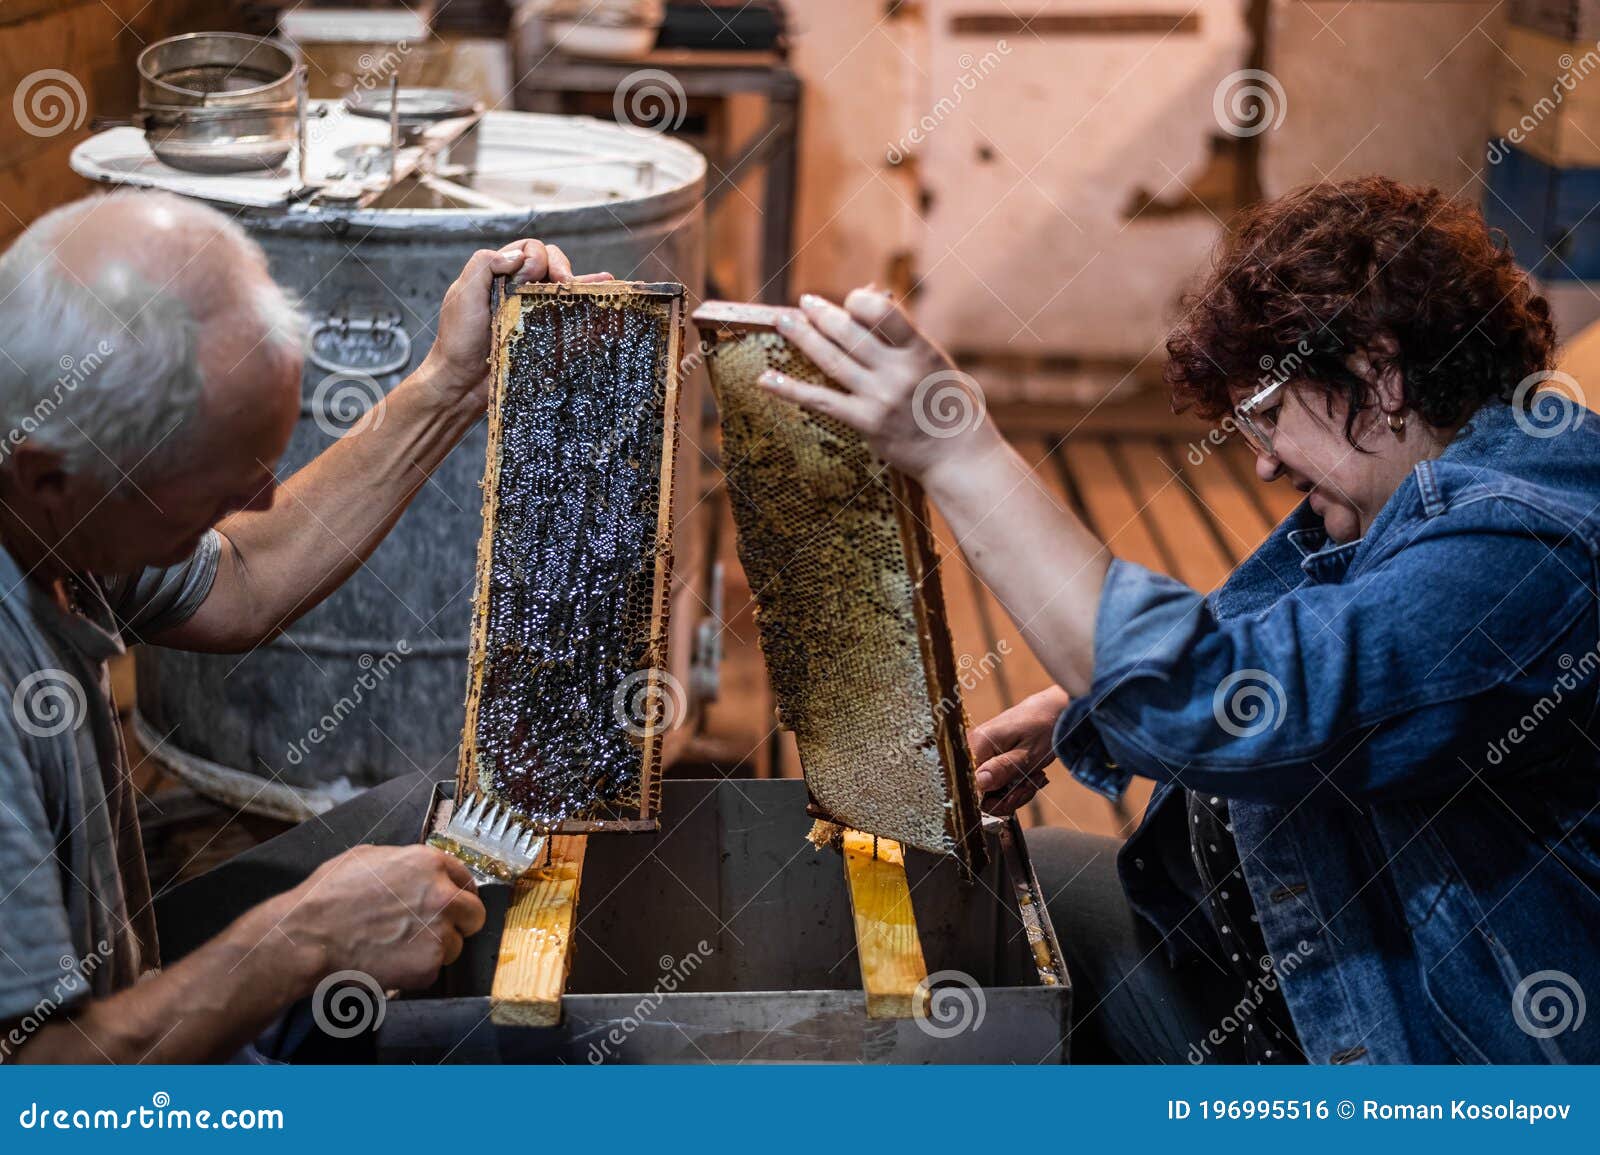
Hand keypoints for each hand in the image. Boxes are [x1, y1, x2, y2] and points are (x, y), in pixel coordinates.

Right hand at [267, 844, 486, 991]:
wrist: (308, 937)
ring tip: (399, 946)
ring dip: (435, 948)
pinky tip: (390, 962)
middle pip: (474, 914)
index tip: (454, 902)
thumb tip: (416, 869)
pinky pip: (433, 970)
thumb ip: (404, 861)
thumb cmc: (328, 895)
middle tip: (434, 930)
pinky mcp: (429, 966)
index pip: (466, 879)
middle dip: (459, 922)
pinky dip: (416, 970)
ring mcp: (439, 933)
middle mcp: (443, 896)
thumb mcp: (367, 856)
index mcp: (430, 864)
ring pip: (456, 945)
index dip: (459, 892)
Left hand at [417, 239, 613, 409]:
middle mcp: (518, 289)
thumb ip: (484, 265)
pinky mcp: (545, 332)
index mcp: (498, 275)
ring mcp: (533, 311)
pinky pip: (569, 310)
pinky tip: (606, 285)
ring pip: (562, 284)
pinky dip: (588, 295)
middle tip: (564, 282)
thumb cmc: (458, 341)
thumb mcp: (463, 294)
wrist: (463, 383)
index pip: (528, 249)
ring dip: (579, 279)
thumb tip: (519, 255)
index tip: (530, 277)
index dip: (535, 257)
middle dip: (560, 266)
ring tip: (597, 283)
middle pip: (550, 262)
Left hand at [755, 288, 1002, 477]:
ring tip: (783, 321)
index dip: (859, 300)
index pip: (882, 312)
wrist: (957, 454)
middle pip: (850, 333)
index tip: (849, 301)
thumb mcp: (934, 362)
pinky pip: (820, 401)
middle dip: (822, 314)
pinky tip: (767, 378)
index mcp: (920, 350)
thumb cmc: (947, 402)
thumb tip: (870, 298)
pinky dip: (790, 389)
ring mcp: (880, 398)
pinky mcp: (866, 423)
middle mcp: (898, 372)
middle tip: (803, 302)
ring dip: (802, 338)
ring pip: (831, 361)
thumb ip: (903, 336)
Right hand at [969, 686, 1069, 815]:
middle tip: (1031, 784)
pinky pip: (996, 779)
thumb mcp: (1028, 754)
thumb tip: (979, 782)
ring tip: (1035, 776)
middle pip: (981, 791)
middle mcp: (972, 749)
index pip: (973, 788)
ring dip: (1015, 790)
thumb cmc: (1044, 727)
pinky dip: (1014, 783)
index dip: (996, 798)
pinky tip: (1030, 774)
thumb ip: (1003, 768)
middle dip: (1009, 796)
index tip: (1020, 791)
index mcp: (977, 745)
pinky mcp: (988, 755)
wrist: (1053, 709)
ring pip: (990, 788)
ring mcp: (979, 752)